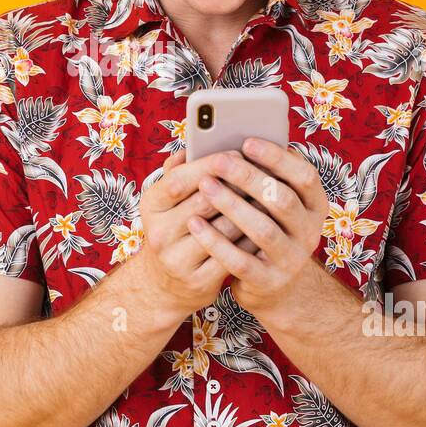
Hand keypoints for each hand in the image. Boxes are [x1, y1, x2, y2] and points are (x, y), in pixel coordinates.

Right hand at [129, 149, 256, 317]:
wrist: (167, 283)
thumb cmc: (176, 227)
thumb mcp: (169, 200)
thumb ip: (182, 170)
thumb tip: (198, 143)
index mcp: (151, 205)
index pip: (179, 178)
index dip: (210, 164)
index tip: (238, 152)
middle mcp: (160, 232)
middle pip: (205, 201)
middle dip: (238, 184)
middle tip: (265, 169)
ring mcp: (178, 259)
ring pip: (226, 227)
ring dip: (253, 209)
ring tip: (274, 192)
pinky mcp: (199, 281)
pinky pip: (235, 254)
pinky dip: (254, 236)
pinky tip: (270, 224)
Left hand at [186, 137, 328, 315]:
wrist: (272, 285)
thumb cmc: (266, 227)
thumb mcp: (273, 204)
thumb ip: (263, 176)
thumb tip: (231, 141)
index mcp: (315, 206)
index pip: (305, 176)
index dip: (277, 158)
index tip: (247, 142)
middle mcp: (309, 232)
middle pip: (283, 200)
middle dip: (249, 177)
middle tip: (218, 160)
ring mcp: (291, 260)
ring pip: (263, 230)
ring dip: (232, 205)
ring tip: (205, 185)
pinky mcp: (269, 282)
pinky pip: (240, 260)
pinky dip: (216, 241)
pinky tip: (195, 223)